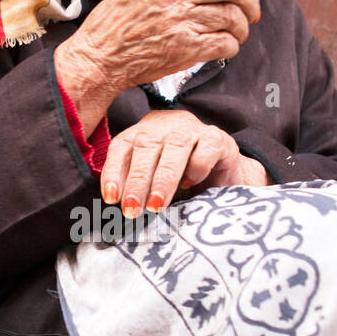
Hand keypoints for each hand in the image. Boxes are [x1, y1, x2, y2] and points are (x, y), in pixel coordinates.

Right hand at [53, 0, 263, 133]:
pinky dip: (233, 45)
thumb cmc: (120, 19)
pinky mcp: (184, 47)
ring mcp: (179, 19)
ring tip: (238, 31)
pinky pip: (225, 43)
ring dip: (242, 26)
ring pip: (233, 16)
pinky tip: (226, 46)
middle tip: (252, 10)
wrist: (100, 56)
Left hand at [100, 109, 268, 216]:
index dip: (113, 171)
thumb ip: (137, 189)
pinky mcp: (218, 139)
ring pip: (174, 148)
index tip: (111, 199)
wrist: (225, 177)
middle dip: (137, 181)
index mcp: (144, 133)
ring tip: (155, 206)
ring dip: (162, 180)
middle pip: (145, 146)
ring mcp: (192, 129)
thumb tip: (119, 208)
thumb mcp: (154, 183)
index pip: (121, 146)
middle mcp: (165, 126)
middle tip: (132, 209)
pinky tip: (190, 184)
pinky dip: (196, 167)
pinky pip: (205, 149)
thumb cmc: (183, 181)